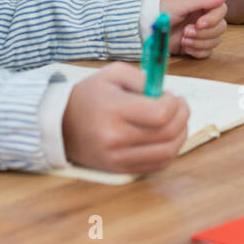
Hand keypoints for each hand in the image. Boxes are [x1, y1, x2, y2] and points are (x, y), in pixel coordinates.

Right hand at [61, 63, 189, 172]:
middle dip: (183, 117)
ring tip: (178, 121)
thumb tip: (167, 93)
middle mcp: (116, 138)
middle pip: (167, 134)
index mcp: (114, 110)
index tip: (172, 96)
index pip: (160, 114)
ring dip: (181, 135)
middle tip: (181, 106)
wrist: (61, 125)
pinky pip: (157, 166)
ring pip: (167, 153)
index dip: (175, 104)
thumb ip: (142, 78)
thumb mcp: (112, 74)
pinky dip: (170, 152)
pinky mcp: (120, 170)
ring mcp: (118, 158)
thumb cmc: (89, 95)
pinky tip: (168, 138)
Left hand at [159, 0, 228, 58]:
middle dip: (204, 32)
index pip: (221, 11)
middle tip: (186, 31)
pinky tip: (184, 46)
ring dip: (199, 42)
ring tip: (183, 38)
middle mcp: (204, 18)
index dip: (213, 19)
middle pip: (220, 28)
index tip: (199, 23)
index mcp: (203, 5)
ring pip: (215, 41)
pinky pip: (206, 53)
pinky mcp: (195, 46)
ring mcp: (200, 34)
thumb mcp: (182, 3)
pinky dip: (196, 51)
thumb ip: (204, 0)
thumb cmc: (162, 10)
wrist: (147, 27)